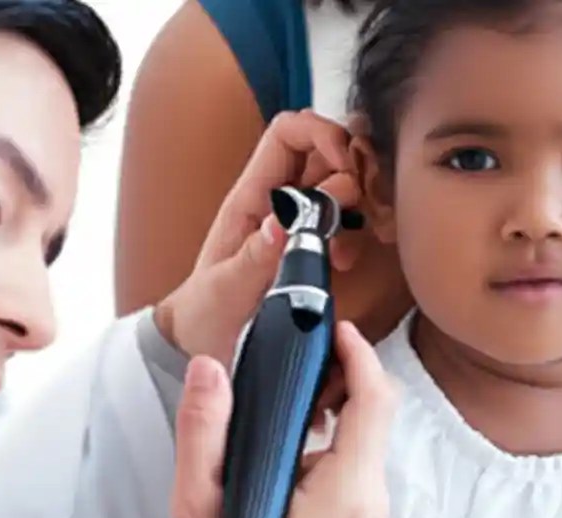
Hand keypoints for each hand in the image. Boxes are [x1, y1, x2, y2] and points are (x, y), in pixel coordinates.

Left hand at [155, 109, 361, 367]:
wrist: (201, 341)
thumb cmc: (205, 312)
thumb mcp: (226, 289)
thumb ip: (256, 256)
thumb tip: (283, 220)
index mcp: (251, 196)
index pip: (288, 132)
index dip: (322, 134)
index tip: (345, 169)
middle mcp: (276, 199)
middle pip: (325, 149)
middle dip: (353, 168)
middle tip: (359, 208)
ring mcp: (295, 220)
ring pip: (342, 181)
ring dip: (360, 203)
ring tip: (349, 242)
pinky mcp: (309, 244)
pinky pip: (345, 220)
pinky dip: (356, 233)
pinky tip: (342, 262)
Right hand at [169, 321, 395, 517]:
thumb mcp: (197, 509)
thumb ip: (204, 432)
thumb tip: (212, 370)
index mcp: (342, 494)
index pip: (374, 400)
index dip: (358, 352)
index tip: (332, 325)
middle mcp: (367, 505)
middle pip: (374, 415)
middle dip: (340, 377)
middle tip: (294, 358)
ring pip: (364, 443)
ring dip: (330, 413)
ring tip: (276, 407)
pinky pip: (354, 470)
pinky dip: (327, 445)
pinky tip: (280, 456)